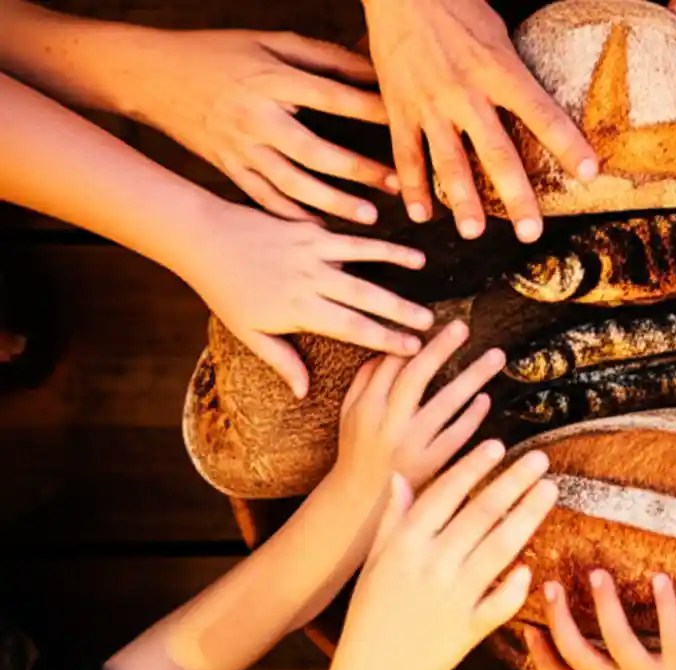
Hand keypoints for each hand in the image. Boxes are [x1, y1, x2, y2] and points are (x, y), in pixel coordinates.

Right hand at [124, 30, 394, 223]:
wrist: (151, 76)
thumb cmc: (218, 53)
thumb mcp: (270, 42)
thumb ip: (324, 58)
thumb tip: (373, 71)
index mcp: (270, 81)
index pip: (331, 98)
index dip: (371, 109)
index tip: (403, 123)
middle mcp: (257, 119)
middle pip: (315, 151)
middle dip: (358, 171)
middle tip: (394, 184)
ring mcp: (241, 149)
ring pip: (292, 185)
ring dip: (332, 204)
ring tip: (368, 217)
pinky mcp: (229, 170)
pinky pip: (265, 200)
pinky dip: (294, 217)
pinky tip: (323, 230)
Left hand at [182, 201, 431, 397]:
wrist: (204, 240)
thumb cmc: (225, 292)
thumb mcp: (249, 333)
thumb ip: (282, 360)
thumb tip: (305, 392)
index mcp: (298, 310)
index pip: (351, 328)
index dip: (385, 339)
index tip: (412, 349)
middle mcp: (310, 281)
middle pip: (365, 298)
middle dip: (400, 311)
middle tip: (431, 322)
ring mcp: (312, 252)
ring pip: (363, 262)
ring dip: (397, 265)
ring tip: (425, 269)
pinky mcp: (310, 230)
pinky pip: (351, 237)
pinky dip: (377, 241)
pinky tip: (397, 243)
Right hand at [318, 446, 557, 669]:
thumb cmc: (373, 609)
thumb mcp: (375, 559)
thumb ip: (393, 518)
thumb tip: (400, 477)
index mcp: (405, 544)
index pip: (444, 494)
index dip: (472, 468)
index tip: (498, 445)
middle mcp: (431, 565)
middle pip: (480, 515)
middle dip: (513, 482)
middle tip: (540, 460)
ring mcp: (452, 597)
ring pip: (498, 549)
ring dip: (527, 517)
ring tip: (548, 490)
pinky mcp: (469, 627)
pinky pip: (500, 602)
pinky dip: (516, 585)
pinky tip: (531, 567)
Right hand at [330, 319, 505, 492]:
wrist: (359, 502)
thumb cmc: (357, 451)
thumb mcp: (350, 415)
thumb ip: (363, 382)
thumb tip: (386, 350)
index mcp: (366, 406)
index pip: (390, 364)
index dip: (413, 342)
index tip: (435, 322)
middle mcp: (388, 422)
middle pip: (417, 376)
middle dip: (441, 349)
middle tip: (463, 327)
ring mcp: (411, 444)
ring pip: (445, 403)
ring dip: (473, 377)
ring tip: (496, 356)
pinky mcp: (430, 464)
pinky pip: (456, 435)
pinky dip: (472, 416)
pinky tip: (485, 399)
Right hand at [363, 0, 597, 238]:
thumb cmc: (457, 6)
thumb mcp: (498, 35)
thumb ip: (514, 75)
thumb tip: (538, 109)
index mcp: (499, 70)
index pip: (541, 113)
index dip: (568, 144)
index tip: (591, 173)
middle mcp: (466, 92)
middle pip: (496, 152)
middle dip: (516, 196)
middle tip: (531, 232)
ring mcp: (430, 103)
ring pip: (448, 161)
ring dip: (462, 201)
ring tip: (474, 232)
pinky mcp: (399, 107)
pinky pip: (406, 154)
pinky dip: (413, 186)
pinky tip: (422, 215)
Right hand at [527, 572, 675, 669]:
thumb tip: (589, 657)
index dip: (538, 653)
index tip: (529, 625)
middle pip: (576, 652)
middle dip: (559, 617)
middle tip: (551, 585)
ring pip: (618, 639)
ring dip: (606, 604)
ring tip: (598, 574)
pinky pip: (670, 632)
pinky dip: (665, 604)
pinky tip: (661, 578)